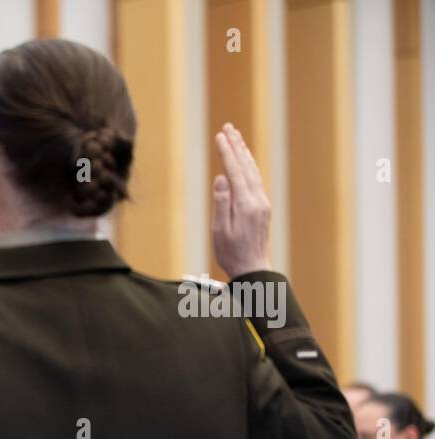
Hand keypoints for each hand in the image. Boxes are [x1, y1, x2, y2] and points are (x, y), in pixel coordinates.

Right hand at [211, 123, 270, 278]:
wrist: (252, 268)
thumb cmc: (231, 252)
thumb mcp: (220, 230)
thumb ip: (221, 203)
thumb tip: (222, 179)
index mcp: (245, 204)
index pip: (234, 171)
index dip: (226, 153)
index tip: (219, 136)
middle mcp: (257, 199)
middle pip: (246, 166)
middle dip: (237, 145)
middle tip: (228, 127)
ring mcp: (262, 202)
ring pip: (253, 171)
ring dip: (244, 152)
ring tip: (236, 137)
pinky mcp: (262, 207)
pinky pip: (255, 179)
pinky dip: (249, 166)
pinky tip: (245, 161)